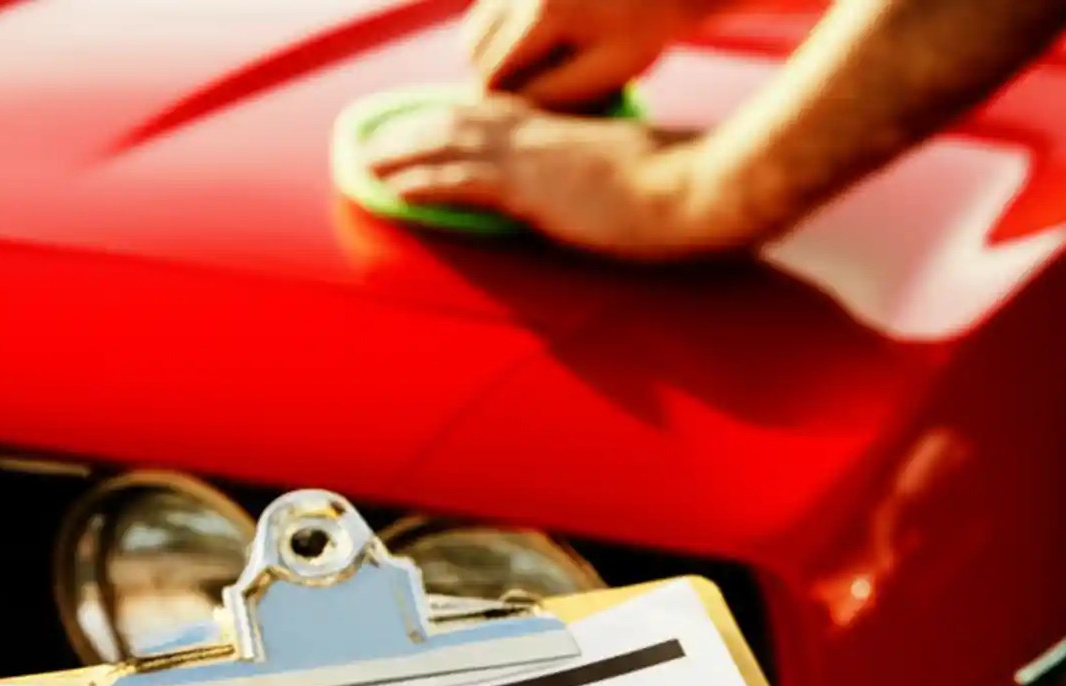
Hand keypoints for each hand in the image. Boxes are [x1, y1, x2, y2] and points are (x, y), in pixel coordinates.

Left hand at [361, 97, 750, 259]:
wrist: (701, 190)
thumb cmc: (685, 184)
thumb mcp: (642, 169)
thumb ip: (611, 172)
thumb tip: (608, 187)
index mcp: (566, 129)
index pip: (497, 114)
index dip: (454, 117)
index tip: (425, 120)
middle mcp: (542, 134)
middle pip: (460, 119)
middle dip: (412, 128)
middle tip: (373, 139)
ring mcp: (533, 158)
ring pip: (447, 143)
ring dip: (400, 152)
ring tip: (364, 162)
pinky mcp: (530, 189)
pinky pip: (459, 180)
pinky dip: (419, 182)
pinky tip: (391, 190)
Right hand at [466, 0, 721, 109]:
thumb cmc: (644, 30)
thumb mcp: (608, 70)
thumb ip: (558, 93)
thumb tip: (509, 114)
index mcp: (545, 12)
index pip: (495, 70)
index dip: (494, 104)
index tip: (505, 128)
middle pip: (477, 48)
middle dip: (492, 81)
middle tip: (518, 108)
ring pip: (478, 29)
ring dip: (493, 58)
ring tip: (529, 80)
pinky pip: (491, 12)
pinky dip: (501, 36)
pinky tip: (534, 51)